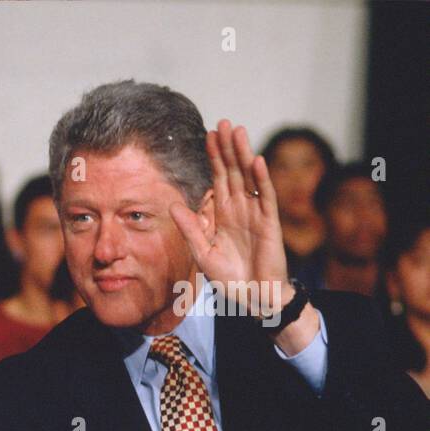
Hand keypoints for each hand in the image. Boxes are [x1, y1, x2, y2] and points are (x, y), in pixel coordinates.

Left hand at [171, 120, 289, 315]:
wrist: (252, 296)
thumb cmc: (228, 277)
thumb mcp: (202, 252)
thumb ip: (190, 228)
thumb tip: (172, 205)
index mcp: (222, 213)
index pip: (217, 178)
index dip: (213, 157)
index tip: (208, 135)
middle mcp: (238, 208)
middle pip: (232, 171)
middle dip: (227, 148)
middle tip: (222, 123)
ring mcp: (254, 212)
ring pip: (248, 177)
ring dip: (243, 154)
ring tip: (238, 131)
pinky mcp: (268, 222)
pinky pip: (264, 196)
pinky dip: (260, 179)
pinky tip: (255, 161)